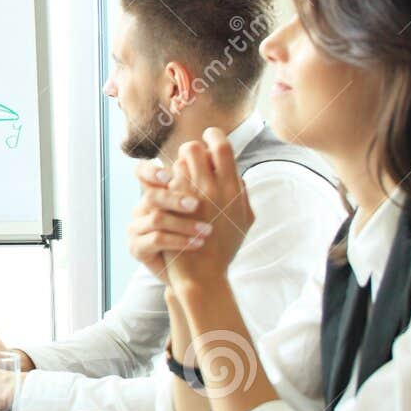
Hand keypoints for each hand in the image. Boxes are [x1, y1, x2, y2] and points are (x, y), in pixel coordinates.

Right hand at [126, 159, 210, 283]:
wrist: (192, 274)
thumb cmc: (199, 237)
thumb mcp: (205, 211)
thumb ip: (207, 189)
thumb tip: (224, 166)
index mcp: (158, 193)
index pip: (144, 172)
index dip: (154, 171)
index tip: (173, 175)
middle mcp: (143, 207)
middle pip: (152, 194)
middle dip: (174, 198)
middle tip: (196, 205)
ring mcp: (137, 227)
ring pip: (156, 217)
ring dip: (184, 223)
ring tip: (207, 231)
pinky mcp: (137, 247)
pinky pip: (156, 239)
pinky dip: (180, 240)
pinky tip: (198, 244)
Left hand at [162, 128, 252, 292]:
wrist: (203, 273)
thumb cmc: (224, 249)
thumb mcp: (243, 221)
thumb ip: (243, 196)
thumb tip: (239, 176)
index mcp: (235, 190)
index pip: (223, 148)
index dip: (213, 137)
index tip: (208, 137)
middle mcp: (216, 188)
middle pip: (196, 148)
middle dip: (191, 148)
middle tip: (189, 156)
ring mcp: (195, 196)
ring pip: (179, 161)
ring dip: (178, 163)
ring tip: (180, 173)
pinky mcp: (177, 206)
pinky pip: (169, 179)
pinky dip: (167, 178)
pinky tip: (167, 185)